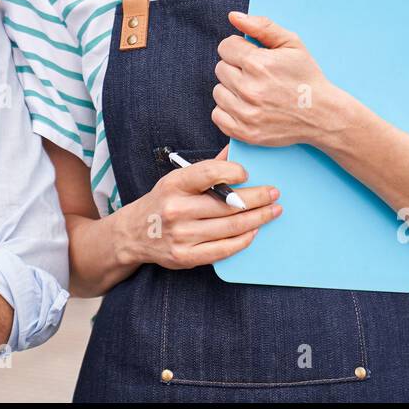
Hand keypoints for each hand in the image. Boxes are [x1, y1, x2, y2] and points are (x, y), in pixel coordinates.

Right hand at [118, 145, 281, 269]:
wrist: (134, 233)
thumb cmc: (163, 201)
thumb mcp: (177, 179)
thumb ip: (208, 167)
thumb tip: (237, 151)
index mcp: (174, 184)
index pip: (209, 172)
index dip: (233, 171)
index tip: (247, 173)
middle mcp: (176, 209)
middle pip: (228, 203)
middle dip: (258, 198)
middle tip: (275, 193)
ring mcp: (181, 235)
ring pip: (231, 227)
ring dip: (258, 218)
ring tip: (273, 211)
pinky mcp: (186, 257)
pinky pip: (224, 249)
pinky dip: (244, 239)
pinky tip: (254, 231)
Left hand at [212, 11, 336, 147]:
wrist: (322, 114)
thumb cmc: (307, 77)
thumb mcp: (292, 44)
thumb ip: (262, 26)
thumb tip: (233, 16)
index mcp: (258, 64)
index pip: (225, 47)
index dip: (239, 49)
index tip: (252, 56)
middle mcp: (249, 89)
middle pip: (220, 68)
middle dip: (236, 68)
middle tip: (257, 75)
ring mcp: (246, 113)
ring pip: (218, 91)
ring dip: (232, 89)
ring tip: (253, 91)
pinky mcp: (245, 132)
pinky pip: (218, 115)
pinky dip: (228, 111)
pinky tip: (247, 106)